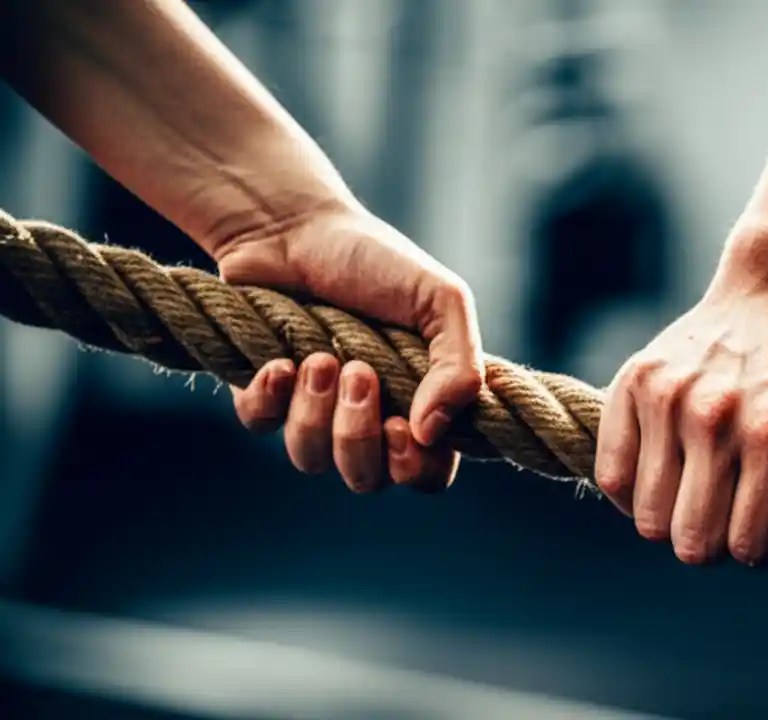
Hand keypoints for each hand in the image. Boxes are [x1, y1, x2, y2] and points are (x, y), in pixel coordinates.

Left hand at [216, 203, 482, 493]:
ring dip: (315, 411)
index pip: (427, 473)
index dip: (416, 467)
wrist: (295, 226)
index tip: (407, 425)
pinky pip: (261, 426)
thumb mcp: (441, 300)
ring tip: (318, 357)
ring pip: (311, 460)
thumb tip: (434, 431)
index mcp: (420, 403)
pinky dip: (270, 397)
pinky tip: (279, 361)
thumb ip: (460, 364)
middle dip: (358, 436)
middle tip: (357, 372)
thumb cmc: (377, 260)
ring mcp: (314, 410)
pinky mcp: (263, 393)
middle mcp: (369, 417)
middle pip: (367, 478)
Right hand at [595, 268, 767, 572]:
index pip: (747, 545)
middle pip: (692, 541)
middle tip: (721, 517)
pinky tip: (657, 477)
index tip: (760, 531)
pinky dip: (630, 492)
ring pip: (648, 517)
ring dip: (669, 517)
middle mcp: (718, 417)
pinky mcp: (634, 382)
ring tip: (690, 493)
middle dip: (709, 543)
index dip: (755, 550)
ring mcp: (670, 398)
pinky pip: (611, 475)